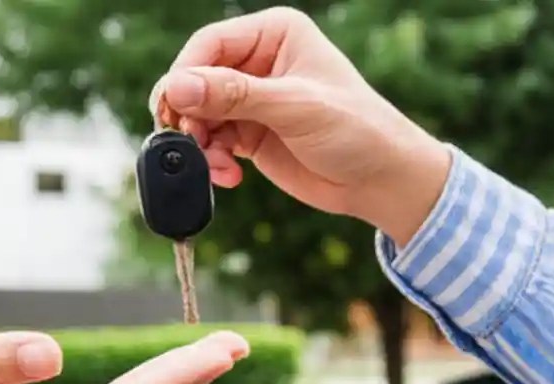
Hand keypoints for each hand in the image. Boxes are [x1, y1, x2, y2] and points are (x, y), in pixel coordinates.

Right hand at [153, 7, 451, 243]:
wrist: (380, 180)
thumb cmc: (355, 130)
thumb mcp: (295, 107)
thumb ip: (236, 95)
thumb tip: (178, 87)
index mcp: (274, 34)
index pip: (210, 44)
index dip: (185, 74)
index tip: (173, 106)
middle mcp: (258, 61)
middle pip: (196, 80)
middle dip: (189, 114)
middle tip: (189, 142)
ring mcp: (252, 100)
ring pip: (199, 115)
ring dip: (200, 144)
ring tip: (217, 166)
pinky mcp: (249, 134)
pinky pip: (211, 142)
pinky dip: (212, 161)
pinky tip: (228, 177)